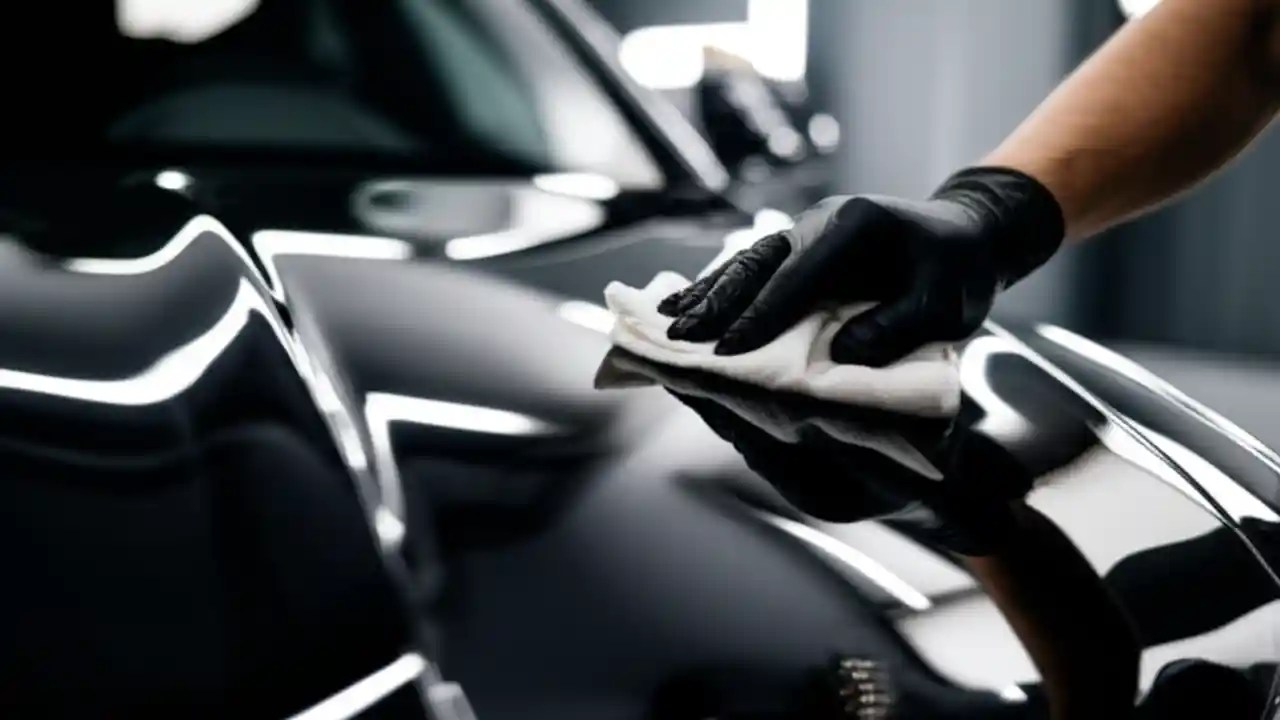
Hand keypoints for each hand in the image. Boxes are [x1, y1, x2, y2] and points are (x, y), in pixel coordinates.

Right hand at [660, 167, 1063, 366]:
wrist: (967, 234)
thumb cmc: (958, 271)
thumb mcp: (944, 304)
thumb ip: (897, 327)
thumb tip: (843, 352)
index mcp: (855, 227)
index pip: (797, 276)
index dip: (761, 315)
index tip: (730, 351)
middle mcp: (822, 220)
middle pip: (758, 263)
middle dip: (717, 303)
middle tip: (681, 338)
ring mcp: (808, 229)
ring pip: (747, 261)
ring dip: (709, 293)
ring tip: (669, 321)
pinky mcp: (803, 244)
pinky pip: (754, 265)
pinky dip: (720, 284)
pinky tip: (688, 301)